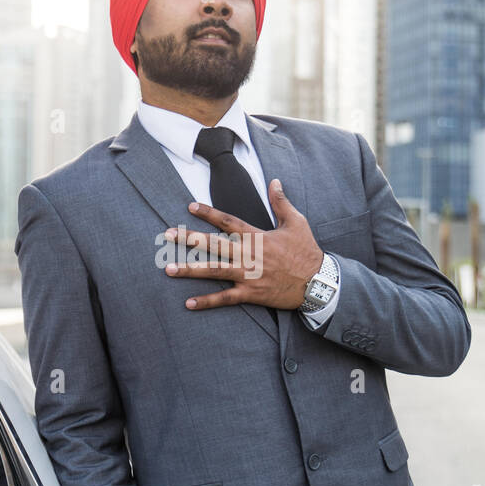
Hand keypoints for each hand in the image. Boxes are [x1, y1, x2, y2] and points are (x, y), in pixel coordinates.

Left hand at [163, 180, 324, 311]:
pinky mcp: (251, 294)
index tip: (190, 206)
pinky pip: (225, 299)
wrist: (317, 283)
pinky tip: (188, 303)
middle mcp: (248, 255)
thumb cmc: (307, 252)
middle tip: (167, 235)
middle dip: (189, 239)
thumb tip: (275, 181)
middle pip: (213, 245)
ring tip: (169, 269)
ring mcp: (248, 276)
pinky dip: (207, 302)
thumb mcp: (296, 222)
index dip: (208, 213)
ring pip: (213, 271)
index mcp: (257, 237)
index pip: (227, 222)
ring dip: (190, 270)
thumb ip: (281, 202)